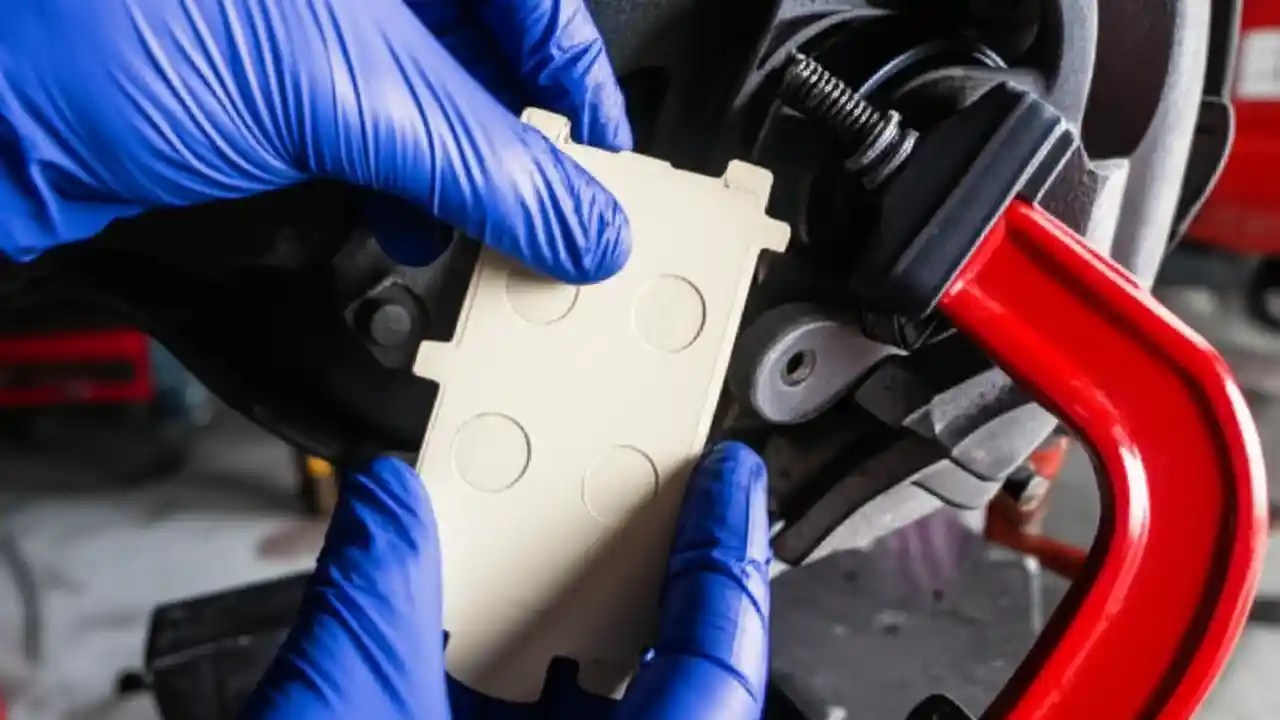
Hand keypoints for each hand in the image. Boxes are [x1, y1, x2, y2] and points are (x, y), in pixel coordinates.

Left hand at [0, 0, 631, 281]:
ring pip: (434, 117)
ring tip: (488, 237)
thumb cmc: (101, 22)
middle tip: (558, 217)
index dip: (578, 79)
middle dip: (524, 148)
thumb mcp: (346, 92)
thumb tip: (583, 222)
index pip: (533, 1)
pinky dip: (405, 202)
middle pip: (489, 60)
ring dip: (466, 187)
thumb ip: (487, 165)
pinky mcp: (278, 110)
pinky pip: (378, 156)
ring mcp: (316, 42)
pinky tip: (408, 231)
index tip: (607, 162)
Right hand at [242, 442, 770, 718]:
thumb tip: (388, 504)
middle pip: (673, 685)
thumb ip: (375, 591)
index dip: (727, 556)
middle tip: (629, 509)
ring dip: (577, 646)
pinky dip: (530, 703)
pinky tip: (482, 662)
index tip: (729, 484)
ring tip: (545, 571)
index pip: (721, 663)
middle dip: (646, 587)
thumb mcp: (343, 712)